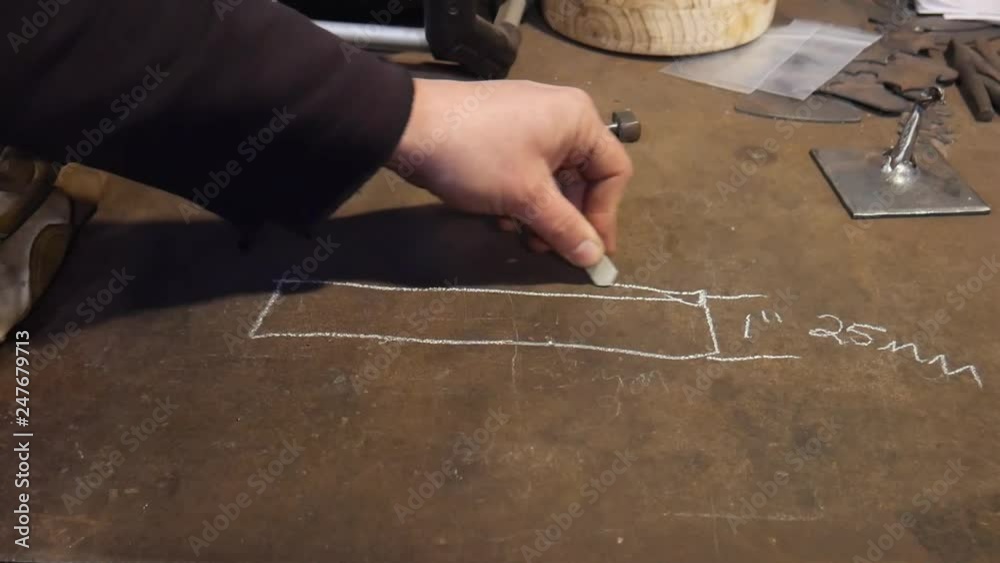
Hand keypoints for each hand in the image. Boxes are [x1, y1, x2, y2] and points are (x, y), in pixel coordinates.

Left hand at [388, 78, 632, 267]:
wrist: (407, 126)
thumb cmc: (478, 156)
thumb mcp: (526, 197)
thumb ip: (565, 229)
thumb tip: (595, 259)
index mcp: (578, 120)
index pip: (614, 172)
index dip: (606, 215)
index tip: (591, 252)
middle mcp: (562, 116)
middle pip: (584, 178)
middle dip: (568, 218)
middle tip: (547, 249)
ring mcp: (530, 122)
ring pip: (554, 180)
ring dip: (543, 214)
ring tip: (522, 237)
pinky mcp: (503, 133)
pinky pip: (529, 171)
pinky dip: (522, 199)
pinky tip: (501, 218)